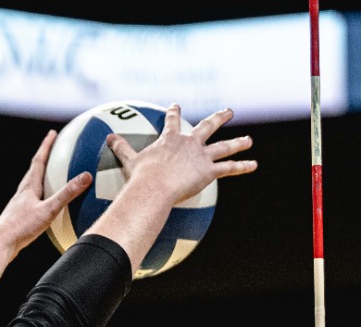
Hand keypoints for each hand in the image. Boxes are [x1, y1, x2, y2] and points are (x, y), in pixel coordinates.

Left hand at [0, 130, 90, 255]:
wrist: (0, 244)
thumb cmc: (22, 227)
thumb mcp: (48, 210)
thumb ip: (67, 194)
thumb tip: (86, 177)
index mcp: (29, 187)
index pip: (38, 161)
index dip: (46, 146)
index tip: (53, 133)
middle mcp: (23, 193)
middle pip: (34, 171)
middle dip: (44, 158)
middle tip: (53, 148)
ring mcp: (20, 205)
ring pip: (32, 186)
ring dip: (41, 177)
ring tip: (51, 174)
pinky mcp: (19, 217)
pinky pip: (33, 201)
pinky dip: (42, 197)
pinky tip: (47, 205)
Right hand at [108, 107, 254, 207]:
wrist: (154, 187)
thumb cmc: (141, 176)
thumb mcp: (129, 160)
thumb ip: (120, 148)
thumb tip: (107, 137)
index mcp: (171, 139)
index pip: (173, 121)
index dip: (174, 112)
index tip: (177, 105)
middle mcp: (190, 143)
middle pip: (208, 126)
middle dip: (219, 118)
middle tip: (228, 112)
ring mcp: (201, 156)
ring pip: (224, 147)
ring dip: (238, 143)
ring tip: (249, 141)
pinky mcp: (209, 171)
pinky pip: (229, 168)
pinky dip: (242, 167)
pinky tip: (254, 165)